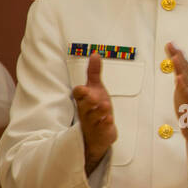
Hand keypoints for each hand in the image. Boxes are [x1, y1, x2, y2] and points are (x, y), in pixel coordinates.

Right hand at [72, 53, 115, 174]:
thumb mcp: (96, 89)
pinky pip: (102, 128)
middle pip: (84, 106)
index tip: (83, 88)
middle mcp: (86, 111)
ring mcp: (93, 122)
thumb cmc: (95, 108)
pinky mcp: (101, 131)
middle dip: (88, 101)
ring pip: (93, 117)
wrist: (98, 132)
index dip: (80, 92)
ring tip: (105, 106)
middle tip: (93, 96)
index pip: (78, 95)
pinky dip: (105, 124)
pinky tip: (109, 120)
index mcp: (84, 100)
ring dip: (99, 111)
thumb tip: (95, 54)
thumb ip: (94, 73)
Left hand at [166, 42, 187, 156]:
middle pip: (186, 70)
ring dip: (182, 68)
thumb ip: (183, 85)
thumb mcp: (187, 98)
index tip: (170, 45)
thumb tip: (177, 73)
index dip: (178, 56)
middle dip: (179, 57)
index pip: (185, 68)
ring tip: (175, 57)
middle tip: (171, 46)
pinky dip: (184, 86)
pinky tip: (179, 78)